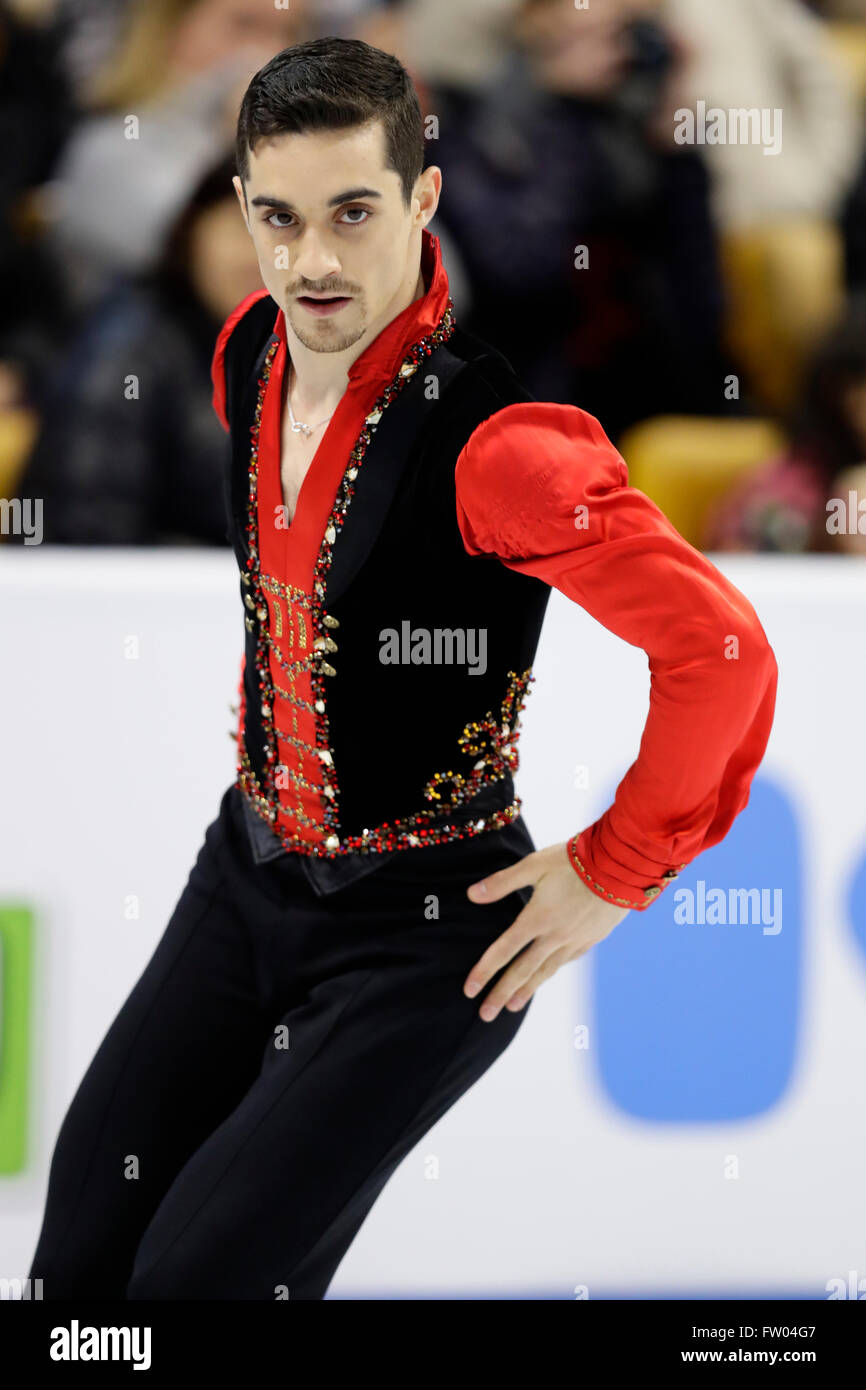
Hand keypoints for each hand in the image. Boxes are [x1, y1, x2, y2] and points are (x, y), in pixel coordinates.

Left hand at [463, 843, 630, 1021]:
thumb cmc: (575, 860)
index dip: (484, 971)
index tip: (468, 990)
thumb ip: (502, 882)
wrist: (622, 866)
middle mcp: (555, 936)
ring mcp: (575, 940)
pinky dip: (552, 971)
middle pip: (523, 970)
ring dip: (527, 990)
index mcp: (537, 918)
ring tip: (512, 1006)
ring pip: (546, 970)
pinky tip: (546, 976)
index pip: (504, 951)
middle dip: (501, 993)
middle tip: (486, 1015)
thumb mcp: (535, 864)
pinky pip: (567, 960)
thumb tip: (471, 895)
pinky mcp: (591, 938)